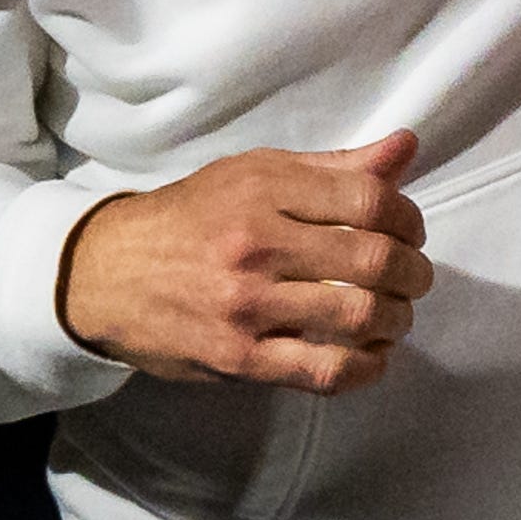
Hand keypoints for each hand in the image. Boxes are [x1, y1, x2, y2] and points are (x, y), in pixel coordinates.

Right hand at [58, 131, 431, 392]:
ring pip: (357, 315)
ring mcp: (246, 306)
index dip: (408, 218)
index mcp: (263, 188)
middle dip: (413, 272)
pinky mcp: (238, 359)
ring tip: (396, 315)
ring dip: (397, 319)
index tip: (410, 231)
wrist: (106, 273)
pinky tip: (374, 357)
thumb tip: (406, 147)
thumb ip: (334, 166)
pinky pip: (324, 372)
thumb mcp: (254, 173)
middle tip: (414, 278)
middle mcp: (256, 244)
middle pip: (372, 258)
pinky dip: (366, 368)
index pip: (369, 199)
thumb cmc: (191, 217)